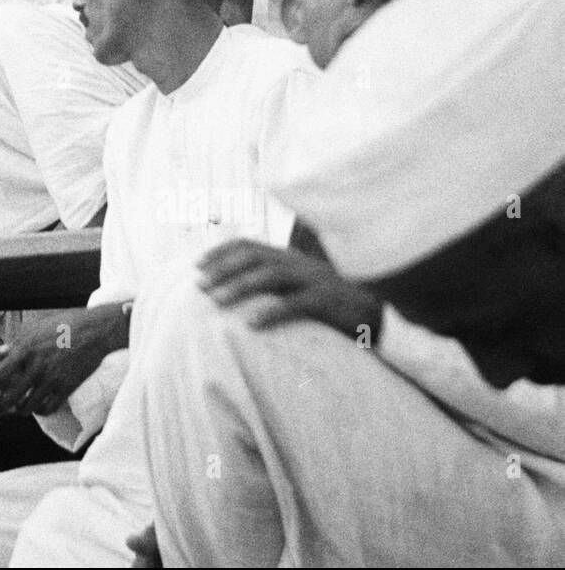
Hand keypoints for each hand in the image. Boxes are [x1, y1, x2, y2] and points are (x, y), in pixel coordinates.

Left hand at [0, 312, 108, 416]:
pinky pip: (47, 409)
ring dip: (20, 409)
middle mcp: (36, 366)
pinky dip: (40, 410)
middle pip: (9, 398)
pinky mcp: (66, 388)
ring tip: (18, 406)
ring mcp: (52, 379)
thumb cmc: (64, 324)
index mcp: (25, 349)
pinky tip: (39, 405)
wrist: (95, 330)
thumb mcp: (36, 327)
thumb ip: (19, 342)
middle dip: (0, 405)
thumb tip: (2, 353)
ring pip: (26, 408)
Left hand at [198, 239, 383, 339]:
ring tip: (216, 303)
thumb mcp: (295, 284)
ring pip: (270, 277)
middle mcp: (297, 262)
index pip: (248, 244)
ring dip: (239, 288)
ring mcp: (312, 279)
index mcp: (288, 256)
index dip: (220, 252)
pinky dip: (271, 313)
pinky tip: (251, 325)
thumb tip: (230, 285)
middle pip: (254, 258)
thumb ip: (269, 279)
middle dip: (223, 270)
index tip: (196, 265)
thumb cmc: (326, 302)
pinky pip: (295, 305)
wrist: (373, 314)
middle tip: (200, 286)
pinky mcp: (326, 301)